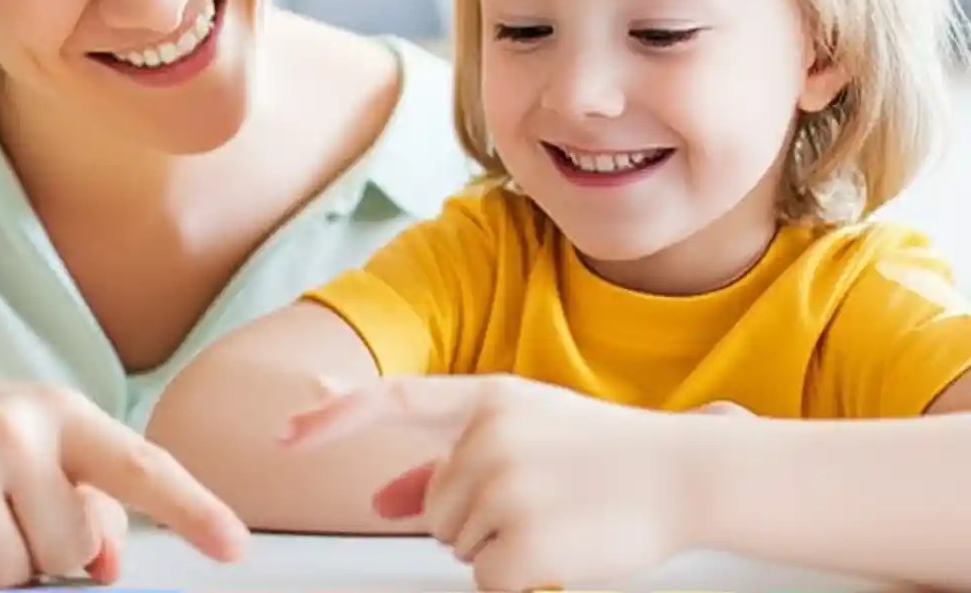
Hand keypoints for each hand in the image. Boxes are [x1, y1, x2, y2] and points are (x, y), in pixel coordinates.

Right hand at [0, 368, 248, 588]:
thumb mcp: (28, 451)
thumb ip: (83, 501)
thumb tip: (109, 563)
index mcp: (61, 412)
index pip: (141, 467)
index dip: (194, 510)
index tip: (234, 547)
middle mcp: (17, 427)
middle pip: (69, 549)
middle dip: (38, 553)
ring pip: (11, 572)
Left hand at [280, 375, 700, 590]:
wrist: (688, 473)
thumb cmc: (606, 455)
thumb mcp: (528, 435)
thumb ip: (446, 462)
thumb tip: (379, 502)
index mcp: (491, 397)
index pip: (395, 399)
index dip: (334, 417)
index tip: (285, 433)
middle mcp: (489, 436)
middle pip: (432, 505)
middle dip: (471, 516)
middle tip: (540, 501)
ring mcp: (506, 488)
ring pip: (456, 543)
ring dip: (498, 546)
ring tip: (557, 517)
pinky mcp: (524, 543)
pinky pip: (485, 580)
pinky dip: (518, 579)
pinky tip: (561, 550)